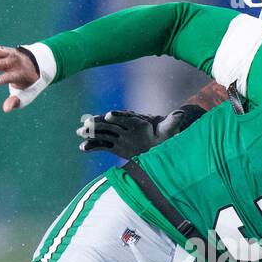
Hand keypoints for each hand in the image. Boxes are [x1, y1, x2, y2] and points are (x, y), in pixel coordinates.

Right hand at [0, 44, 38, 111]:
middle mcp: (14, 62)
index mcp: (21, 73)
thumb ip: (16, 101)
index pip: (11, 76)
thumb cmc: (28, 83)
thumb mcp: (26, 94)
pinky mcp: (3, 49)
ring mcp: (9, 53)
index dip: (2, 79)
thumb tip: (5, 110)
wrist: (36, 64)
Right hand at [77, 105, 204, 159]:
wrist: (161, 144)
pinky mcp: (115, 145)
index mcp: (138, 121)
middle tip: (86, 122)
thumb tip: (181, 114)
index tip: (109, 115)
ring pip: (104, 133)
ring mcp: (119, 136)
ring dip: (92, 133)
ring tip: (79, 133)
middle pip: (111, 123)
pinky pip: (103, 145)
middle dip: (99, 123)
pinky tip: (83, 148)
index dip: (118, 116)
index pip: (127, 117)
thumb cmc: (165, 135)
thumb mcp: (169, 130)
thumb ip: (172, 122)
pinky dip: (93, 146)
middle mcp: (126, 127)